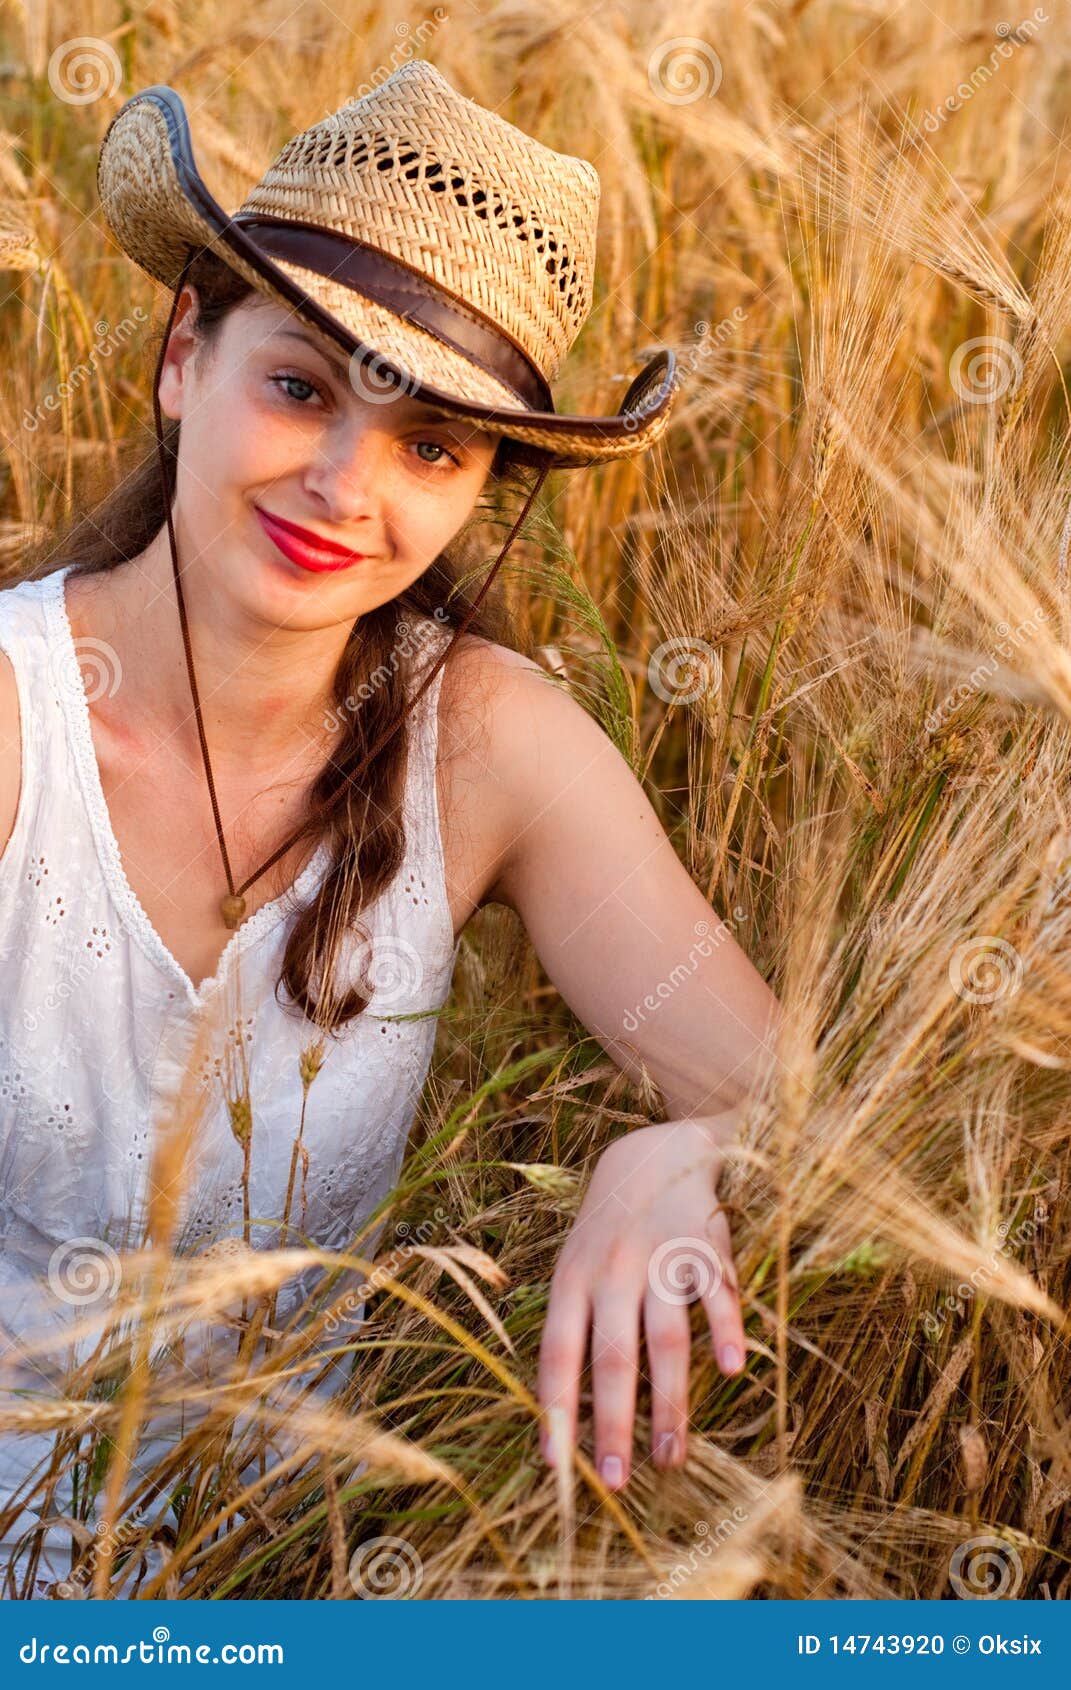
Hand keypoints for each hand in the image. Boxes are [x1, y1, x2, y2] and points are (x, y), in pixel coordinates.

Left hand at [537, 1113, 744, 1488]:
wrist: (653, 1153)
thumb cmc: (607, 1229)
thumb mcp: (575, 1267)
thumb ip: (574, 1327)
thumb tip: (560, 1414)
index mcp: (572, 1280)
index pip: (557, 1352)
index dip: (555, 1408)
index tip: (556, 1466)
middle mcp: (612, 1271)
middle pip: (611, 1355)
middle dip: (613, 1422)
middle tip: (616, 1482)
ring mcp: (660, 1259)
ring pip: (664, 1338)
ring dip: (669, 1400)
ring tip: (669, 1455)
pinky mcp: (705, 1248)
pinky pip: (717, 1294)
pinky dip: (726, 1330)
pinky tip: (733, 1370)